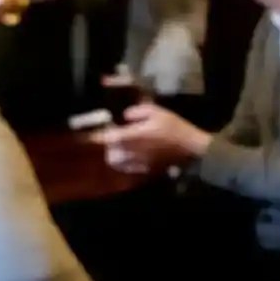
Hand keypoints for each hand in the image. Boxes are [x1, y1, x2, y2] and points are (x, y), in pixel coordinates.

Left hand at [93, 103, 210, 173]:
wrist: (190, 149)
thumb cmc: (174, 127)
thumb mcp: (157, 111)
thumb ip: (137, 111)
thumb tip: (125, 116)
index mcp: (132, 136)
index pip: (106, 138)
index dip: (95, 136)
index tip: (88, 134)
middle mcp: (132, 151)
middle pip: (109, 152)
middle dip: (107, 146)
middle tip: (110, 137)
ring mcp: (138, 162)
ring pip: (116, 162)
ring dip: (113, 155)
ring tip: (118, 148)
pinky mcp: (145, 169)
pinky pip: (128, 168)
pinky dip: (124, 163)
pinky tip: (128, 157)